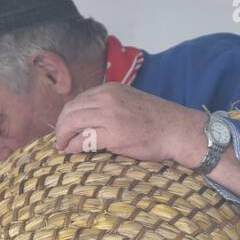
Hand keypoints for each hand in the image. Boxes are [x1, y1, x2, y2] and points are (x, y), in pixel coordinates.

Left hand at [54, 84, 204, 164]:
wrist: (178, 130)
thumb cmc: (158, 120)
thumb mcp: (130, 101)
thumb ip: (109, 105)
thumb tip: (88, 118)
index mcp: (111, 90)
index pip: (78, 100)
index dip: (67, 115)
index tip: (66, 127)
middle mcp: (108, 99)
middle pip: (71, 110)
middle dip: (61, 126)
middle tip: (60, 140)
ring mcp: (110, 116)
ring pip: (73, 123)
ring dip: (63, 136)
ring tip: (63, 146)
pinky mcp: (114, 135)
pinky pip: (84, 139)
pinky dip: (75, 145)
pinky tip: (74, 150)